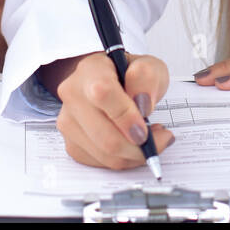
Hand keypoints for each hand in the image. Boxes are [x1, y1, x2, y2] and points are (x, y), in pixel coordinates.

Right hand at [47, 51, 175, 169]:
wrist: (110, 82)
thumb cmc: (129, 75)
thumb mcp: (148, 66)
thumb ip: (148, 78)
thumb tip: (143, 105)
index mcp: (90, 70)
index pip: (102, 93)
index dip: (126, 116)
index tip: (147, 129)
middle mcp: (72, 95)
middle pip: (103, 135)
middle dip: (138, 146)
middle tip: (161, 139)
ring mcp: (68, 121)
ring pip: (104, 154)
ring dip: (134, 154)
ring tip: (150, 138)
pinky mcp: (72, 143)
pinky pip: (101, 163)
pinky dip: (123, 160)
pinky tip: (133, 144)